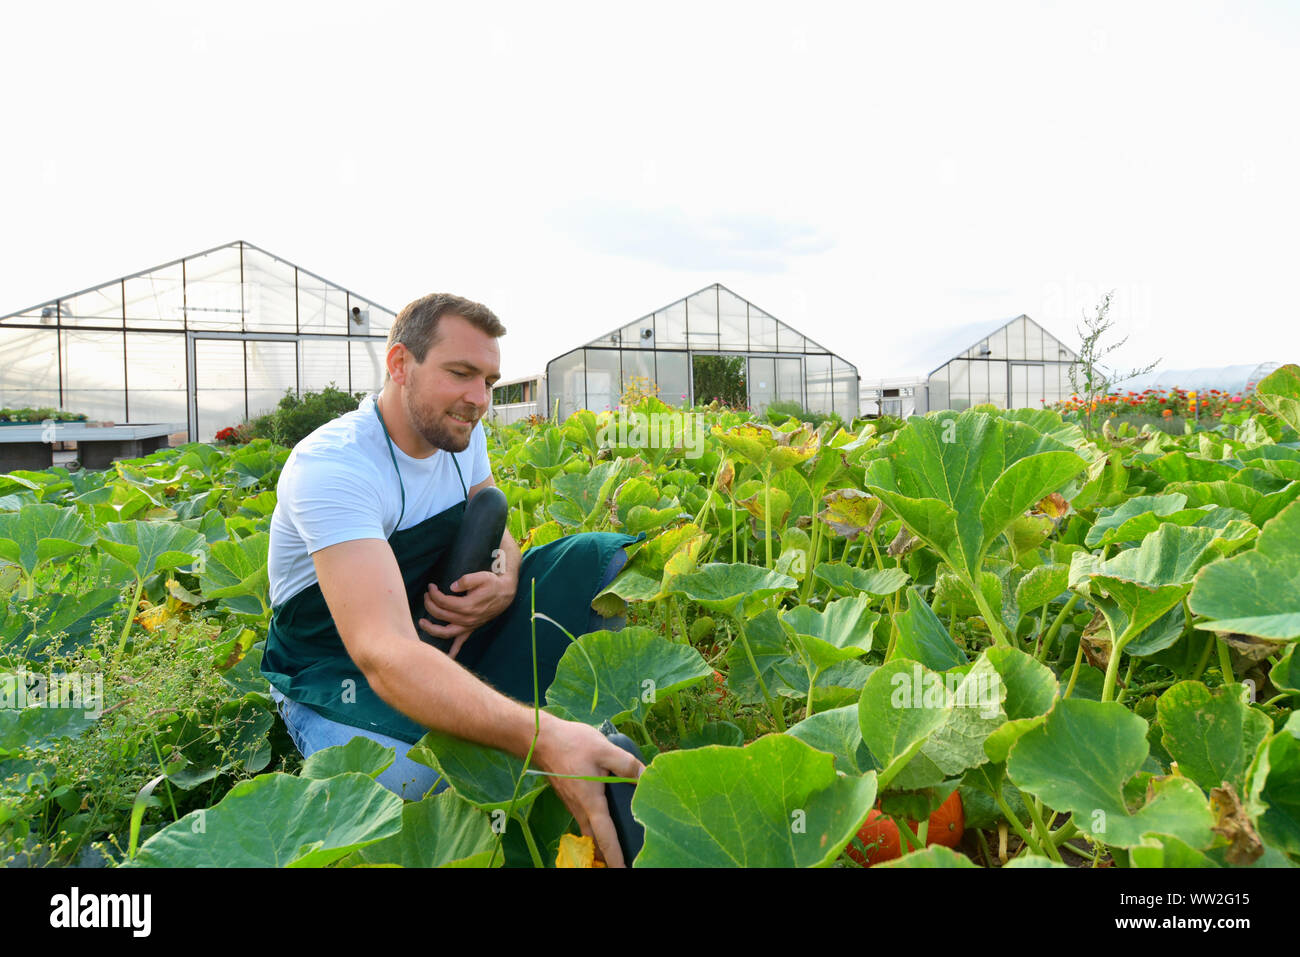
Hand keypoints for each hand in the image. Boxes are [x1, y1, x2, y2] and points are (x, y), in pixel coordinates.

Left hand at [418, 569, 515, 658]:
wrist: (505, 594)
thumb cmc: (493, 584)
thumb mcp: (482, 576)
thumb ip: (466, 580)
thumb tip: (452, 587)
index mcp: (467, 605)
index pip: (443, 601)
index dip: (434, 594)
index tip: (430, 587)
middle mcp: (467, 618)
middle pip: (441, 614)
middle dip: (429, 604)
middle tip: (426, 595)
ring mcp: (469, 626)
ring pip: (446, 632)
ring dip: (431, 628)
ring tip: (421, 622)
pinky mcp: (471, 628)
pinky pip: (461, 642)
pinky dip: (453, 651)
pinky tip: (446, 657)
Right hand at [534, 713, 644, 867]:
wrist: (540, 739)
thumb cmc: (572, 744)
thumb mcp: (604, 749)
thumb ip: (627, 764)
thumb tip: (647, 778)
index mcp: (591, 803)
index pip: (605, 838)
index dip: (615, 858)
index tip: (623, 871)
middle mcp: (580, 809)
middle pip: (595, 842)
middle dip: (607, 857)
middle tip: (624, 863)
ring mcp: (573, 805)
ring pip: (589, 833)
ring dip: (601, 845)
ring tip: (617, 850)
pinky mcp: (570, 797)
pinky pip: (584, 821)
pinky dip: (595, 831)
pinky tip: (605, 823)